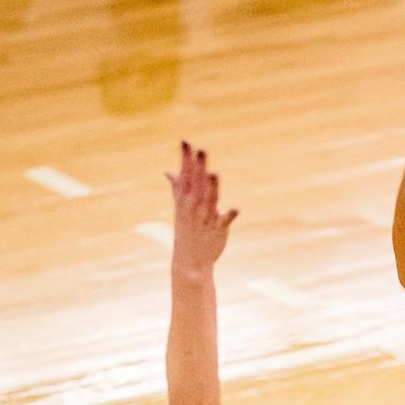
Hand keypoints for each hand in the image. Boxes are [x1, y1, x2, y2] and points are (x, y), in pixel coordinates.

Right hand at [168, 141, 237, 275]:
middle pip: (197, 184)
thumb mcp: (179, 209)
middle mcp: (194, 207)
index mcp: (185, 200)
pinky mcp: (218, 229)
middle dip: (198, 167)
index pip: (184, 176)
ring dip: (211, 187)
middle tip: (201, 150)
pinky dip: (229, 215)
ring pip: (209, 199)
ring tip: (213, 174)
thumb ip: (176, 188)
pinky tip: (236, 209)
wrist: (189, 262)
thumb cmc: (186, 232)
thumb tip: (168, 172)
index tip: (185, 142)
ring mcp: (205, 218)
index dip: (185, 159)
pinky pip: (223, 221)